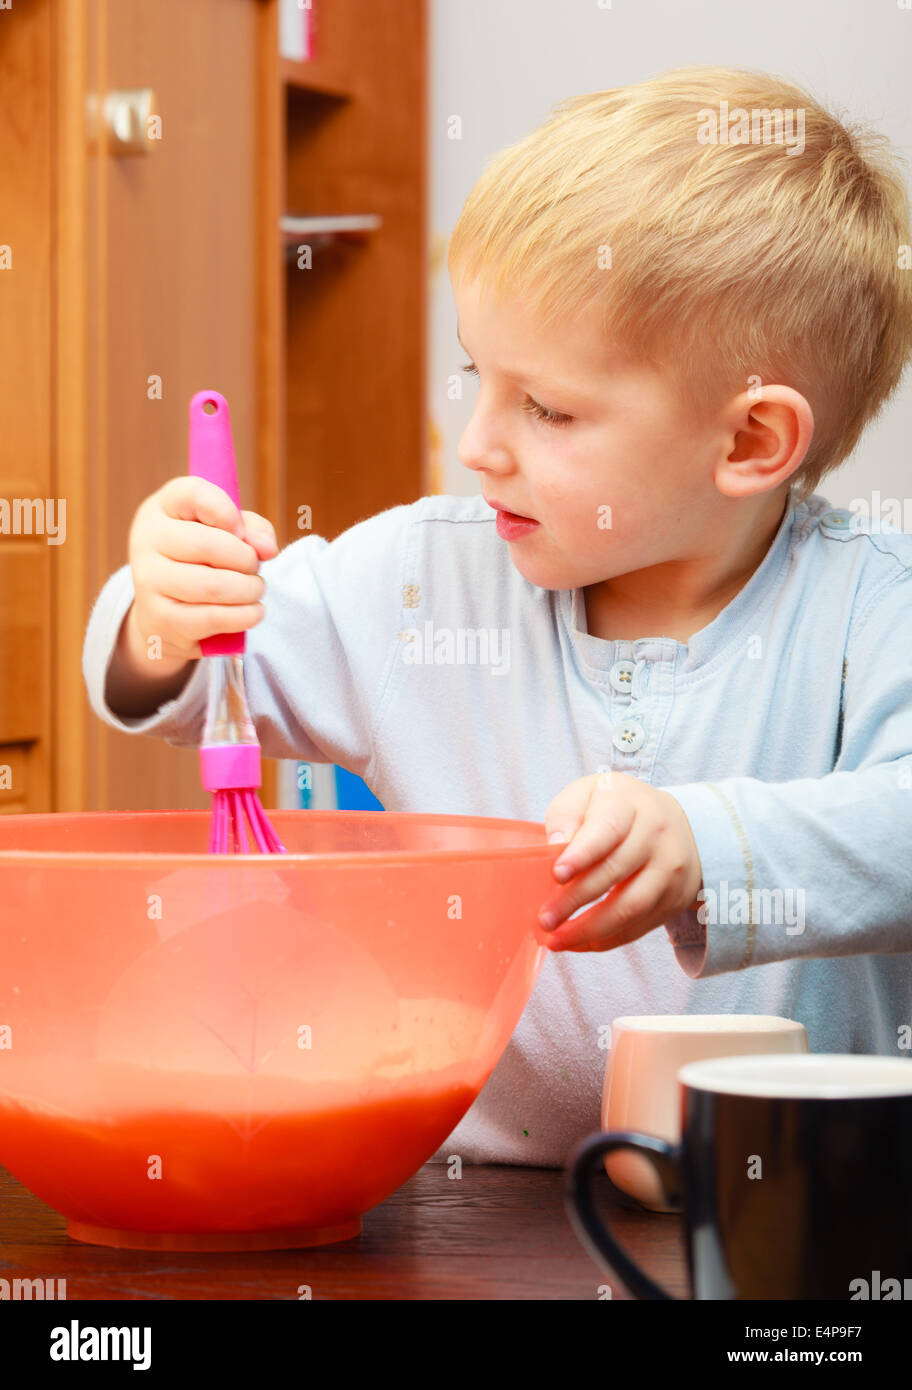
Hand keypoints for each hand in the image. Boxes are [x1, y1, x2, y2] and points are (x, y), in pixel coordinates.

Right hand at [127, 476, 278, 663]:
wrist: (164, 615)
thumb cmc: (201, 562)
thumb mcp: (226, 533)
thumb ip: (252, 528)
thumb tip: (266, 548)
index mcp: (161, 508)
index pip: (194, 493)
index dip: (226, 511)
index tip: (241, 530)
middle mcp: (147, 540)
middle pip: (211, 545)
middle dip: (248, 560)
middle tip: (255, 569)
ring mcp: (148, 580)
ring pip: (214, 585)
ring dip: (249, 590)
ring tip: (255, 590)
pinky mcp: (159, 618)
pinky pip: (213, 617)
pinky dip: (245, 616)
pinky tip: (253, 612)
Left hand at [538, 770, 702, 951]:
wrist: (673, 822)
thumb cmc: (617, 807)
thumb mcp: (588, 794)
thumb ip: (567, 816)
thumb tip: (555, 846)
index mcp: (630, 803)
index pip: (608, 830)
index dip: (582, 854)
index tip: (557, 875)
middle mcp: (656, 835)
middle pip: (616, 871)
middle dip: (576, 899)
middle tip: (545, 919)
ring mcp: (670, 869)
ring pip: (631, 906)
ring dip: (590, 929)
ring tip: (557, 940)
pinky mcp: (674, 898)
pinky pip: (639, 926)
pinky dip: (606, 940)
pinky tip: (579, 942)